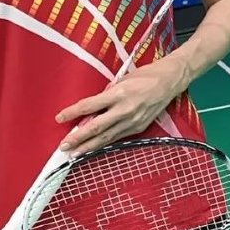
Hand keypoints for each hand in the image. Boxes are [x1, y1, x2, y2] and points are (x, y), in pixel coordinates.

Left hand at [55, 57, 186, 155]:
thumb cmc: (144, 76)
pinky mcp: (138, 128)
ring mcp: (133, 121)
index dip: (73, 113)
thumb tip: (92, 108)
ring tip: (75, 153)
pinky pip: (117, 138)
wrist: (169, 81)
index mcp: (119, 94)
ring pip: (107, 137)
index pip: (90, 106)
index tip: (60, 118)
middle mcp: (125, 110)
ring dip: (89, 146)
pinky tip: (94, 148)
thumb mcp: (122, 80)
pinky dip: (104, 143)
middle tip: (64, 146)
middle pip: (97, 127)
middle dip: (79, 138)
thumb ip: (107, 94)